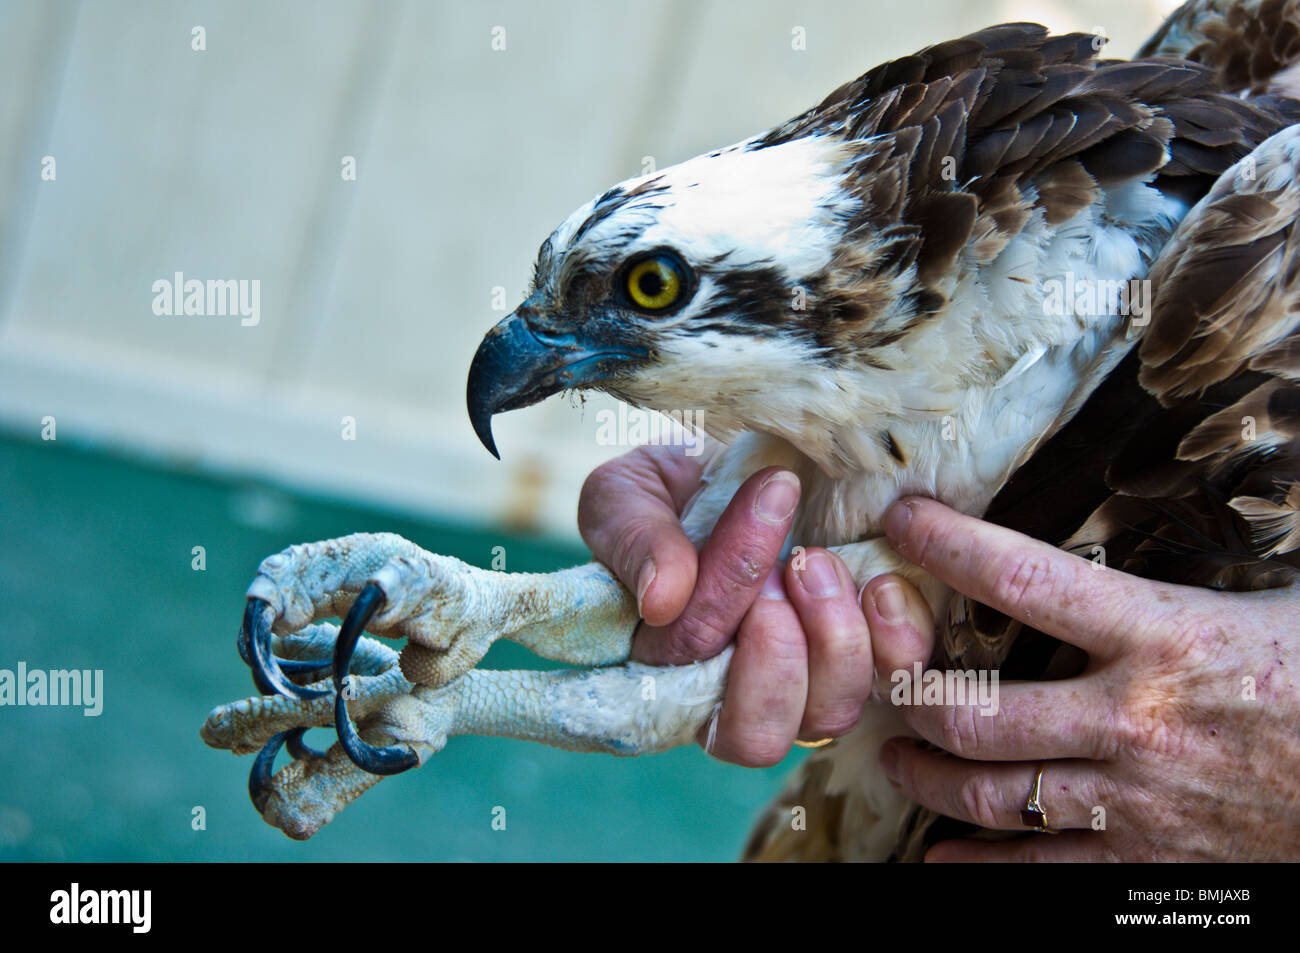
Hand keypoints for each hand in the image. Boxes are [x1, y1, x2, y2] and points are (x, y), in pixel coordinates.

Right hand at [578, 443, 930, 764]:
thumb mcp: (627, 494)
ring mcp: (802, 686)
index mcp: (661, 665)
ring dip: (832, 638)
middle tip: (792, 564)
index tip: (759, 508)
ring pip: (827, 717)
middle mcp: (730, 695)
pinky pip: (892, 682)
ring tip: (823, 562)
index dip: (722, 597)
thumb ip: (633, 539)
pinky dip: (895, 637)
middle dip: (776, 652)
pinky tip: (878, 582)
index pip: (688, 669)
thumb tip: (661, 601)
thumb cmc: (672, 485)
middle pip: (757, 735)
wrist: (745, 460)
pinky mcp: (866, 663)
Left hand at [871, 496, 1299, 860]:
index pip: (1025, 579)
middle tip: (878, 674)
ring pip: (991, 795)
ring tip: (899, 758)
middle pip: (974, 707)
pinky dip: (982, 868)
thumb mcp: (1268, 604)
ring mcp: (1140, 803)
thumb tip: (1152, 507)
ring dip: (928, 777)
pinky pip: (1044, 873)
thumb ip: (1186, 575)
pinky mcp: (1155, 867)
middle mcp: (1135, 721)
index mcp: (1166, 637)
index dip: (950, 545)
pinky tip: (944, 861)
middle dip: (905, 690)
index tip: (904, 520)